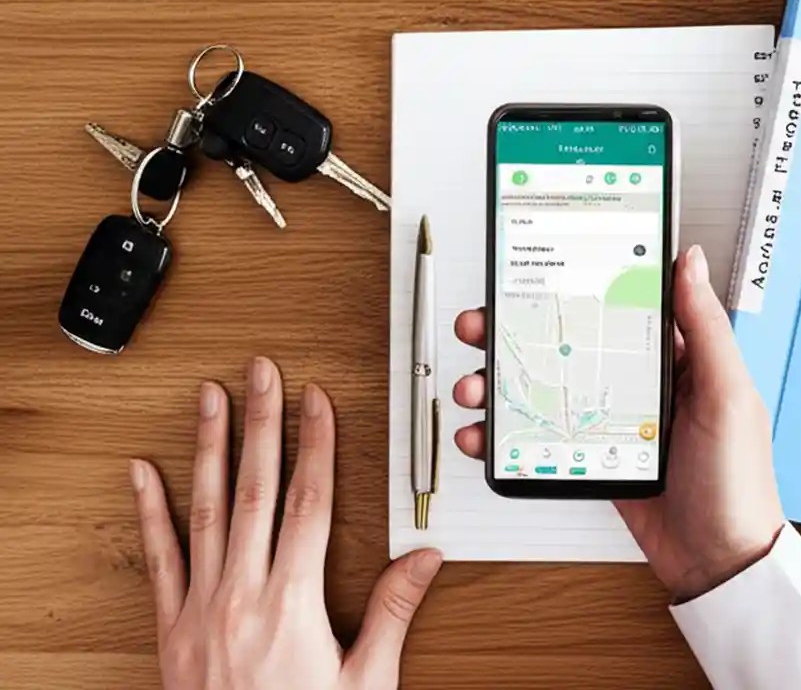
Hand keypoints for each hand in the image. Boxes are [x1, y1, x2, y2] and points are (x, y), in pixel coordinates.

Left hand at [129, 357, 442, 689]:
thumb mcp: (366, 680)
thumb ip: (391, 613)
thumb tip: (422, 558)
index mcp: (294, 603)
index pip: (309, 503)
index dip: (316, 445)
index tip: (315, 401)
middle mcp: (242, 596)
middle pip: (257, 491)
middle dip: (261, 424)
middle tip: (259, 374)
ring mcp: (201, 609)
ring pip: (207, 512)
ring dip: (209, 449)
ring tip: (208, 400)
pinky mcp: (171, 629)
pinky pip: (159, 560)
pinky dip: (151, 513)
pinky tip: (145, 472)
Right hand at [453, 245, 784, 600]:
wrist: (719, 562)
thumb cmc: (737, 480)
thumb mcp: (727, 394)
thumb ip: (706, 327)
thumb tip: (692, 261)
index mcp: (677, 360)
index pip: (617, 307)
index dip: (575, 288)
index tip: (536, 272)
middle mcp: (640, 385)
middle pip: (568, 343)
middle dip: (519, 333)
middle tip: (483, 325)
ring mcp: (611, 422)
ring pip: (546, 389)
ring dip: (503, 383)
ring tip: (476, 387)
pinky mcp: (591, 459)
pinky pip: (542, 436)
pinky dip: (506, 435)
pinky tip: (483, 434)